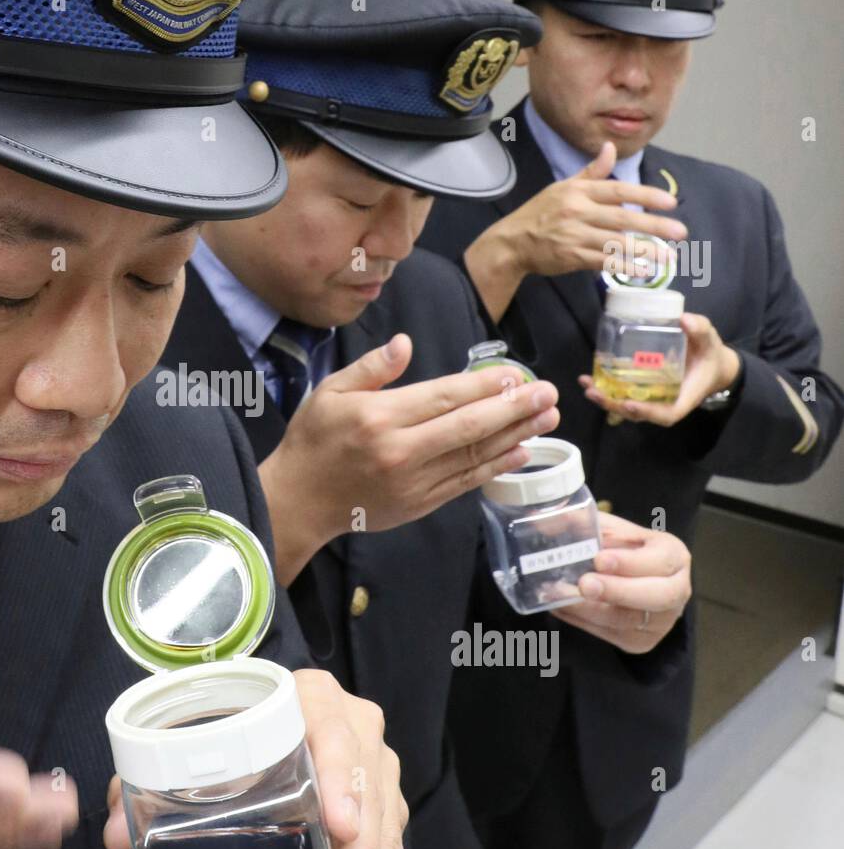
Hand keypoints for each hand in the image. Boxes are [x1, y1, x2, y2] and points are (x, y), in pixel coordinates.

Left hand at [105, 669, 406, 848]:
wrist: (266, 719)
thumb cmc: (229, 727)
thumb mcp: (187, 742)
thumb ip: (140, 782)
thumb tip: (113, 832)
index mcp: (306, 697)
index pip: (331, 727)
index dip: (339, 773)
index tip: (336, 822)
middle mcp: (350, 727)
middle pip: (367, 787)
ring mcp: (371, 768)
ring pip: (384, 827)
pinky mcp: (380, 806)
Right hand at [259, 332, 560, 582]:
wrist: (299, 501)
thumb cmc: (314, 441)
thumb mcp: (329, 392)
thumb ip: (371, 368)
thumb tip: (405, 344)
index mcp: (378, 418)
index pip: (443, 397)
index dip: (484, 386)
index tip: (515, 374)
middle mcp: (400, 451)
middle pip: (468, 427)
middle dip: (514, 409)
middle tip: (548, 394)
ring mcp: (413, 482)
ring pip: (474, 456)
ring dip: (516, 436)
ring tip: (547, 418)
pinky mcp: (419, 504)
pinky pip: (465, 483)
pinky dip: (496, 467)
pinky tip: (520, 451)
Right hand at [464, 141, 683, 321]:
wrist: (512, 242)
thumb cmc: (540, 213)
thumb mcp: (563, 187)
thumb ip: (592, 172)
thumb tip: (611, 148)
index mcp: (579, 191)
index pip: (618, 190)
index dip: (646, 196)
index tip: (670, 202)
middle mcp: (578, 212)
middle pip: (622, 218)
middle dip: (653, 225)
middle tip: (680, 232)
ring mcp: (574, 236)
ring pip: (615, 242)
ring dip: (644, 251)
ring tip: (668, 257)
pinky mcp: (571, 257)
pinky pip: (602, 262)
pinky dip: (623, 266)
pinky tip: (642, 270)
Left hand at [550, 513, 690, 652]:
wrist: (636, 580)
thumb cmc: (623, 550)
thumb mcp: (610, 529)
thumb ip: (583, 522)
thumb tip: (546, 523)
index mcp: (673, 556)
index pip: (660, 562)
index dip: (629, 562)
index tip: (599, 559)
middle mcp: (676, 591)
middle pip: (657, 597)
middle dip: (617, 591)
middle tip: (584, 584)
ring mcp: (660, 621)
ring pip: (627, 621)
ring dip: (588, 609)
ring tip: (558, 594)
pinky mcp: (639, 641)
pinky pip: (609, 634)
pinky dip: (580, 620)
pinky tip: (559, 606)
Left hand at [579, 313, 740, 425]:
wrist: (711, 363)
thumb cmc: (709, 353)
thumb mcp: (709, 339)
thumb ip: (700, 330)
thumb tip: (685, 320)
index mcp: (684, 397)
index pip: (666, 414)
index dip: (646, 411)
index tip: (629, 403)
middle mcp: (666, 403)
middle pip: (638, 413)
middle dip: (615, 405)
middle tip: (594, 392)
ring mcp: (653, 399)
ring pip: (627, 407)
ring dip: (605, 399)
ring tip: (586, 385)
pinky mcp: (644, 392)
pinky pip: (625, 396)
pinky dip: (607, 390)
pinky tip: (589, 380)